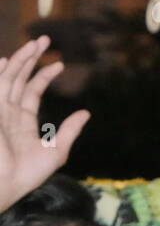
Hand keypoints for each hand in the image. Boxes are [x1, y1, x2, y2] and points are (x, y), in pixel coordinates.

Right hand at [0, 36, 89, 212]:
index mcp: (21, 121)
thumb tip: (86, 113)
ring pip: (7, 77)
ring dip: (19, 59)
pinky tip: (8, 60)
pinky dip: (1, 74)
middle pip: (18, 78)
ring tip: (36, 43)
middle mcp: (6, 112)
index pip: (31, 91)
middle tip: (45, 39)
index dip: (44, 76)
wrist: (4, 186)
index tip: (60, 63)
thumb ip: (69, 131)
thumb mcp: (56, 151)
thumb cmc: (26, 176)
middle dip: (30, 58)